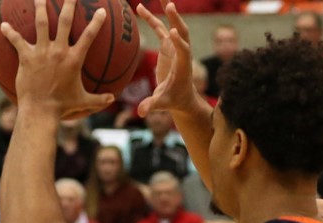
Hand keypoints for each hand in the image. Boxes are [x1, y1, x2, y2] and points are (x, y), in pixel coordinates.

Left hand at [0, 0, 115, 120]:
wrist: (40, 111)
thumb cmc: (62, 107)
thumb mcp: (83, 102)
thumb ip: (99, 100)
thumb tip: (112, 99)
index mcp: (74, 59)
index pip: (89, 36)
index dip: (97, 22)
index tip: (102, 10)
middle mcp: (59, 51)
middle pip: (65, 21)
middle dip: (68, 4)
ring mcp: (42, 52)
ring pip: (41, 23)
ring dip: (40, 7)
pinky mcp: (26, 57)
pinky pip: (17, 41)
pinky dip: (9, 33)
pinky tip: (3, 26)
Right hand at [134, 4, 197, 119]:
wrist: (181, 97)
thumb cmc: (173, 101)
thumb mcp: (162, 104)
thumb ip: (152, 105)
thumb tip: (141, 112)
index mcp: (183, 66)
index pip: (183, 52)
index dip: (180, 43)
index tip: (174, 33)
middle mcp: (181, 53)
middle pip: (182, 32)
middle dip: (176, 19)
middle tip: (169, 4)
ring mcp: (174, 47)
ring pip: (171, 25)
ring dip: (165, 11)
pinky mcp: (167, 45)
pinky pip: (160, 28)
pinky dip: (151, 18)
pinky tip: (139, 8)